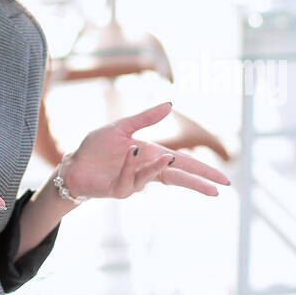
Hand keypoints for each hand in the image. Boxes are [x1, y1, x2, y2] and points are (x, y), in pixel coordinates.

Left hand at [59, 101, 229, 199]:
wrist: (73, 163)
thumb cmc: (97, 147)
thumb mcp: (122, 127)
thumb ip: (146, 117)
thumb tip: (170, 104)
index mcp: (152, 156)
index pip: (183, 164)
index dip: (202, 171)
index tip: (222, 180)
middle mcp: (147, 171)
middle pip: (178, 178)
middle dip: (198, 183)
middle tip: (219, 189)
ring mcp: (134, 183)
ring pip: (155, 176)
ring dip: (161, 166)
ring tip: (169, 158)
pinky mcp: (120, 190)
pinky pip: (132, 178)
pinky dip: (134, 166)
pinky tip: (132, 153)